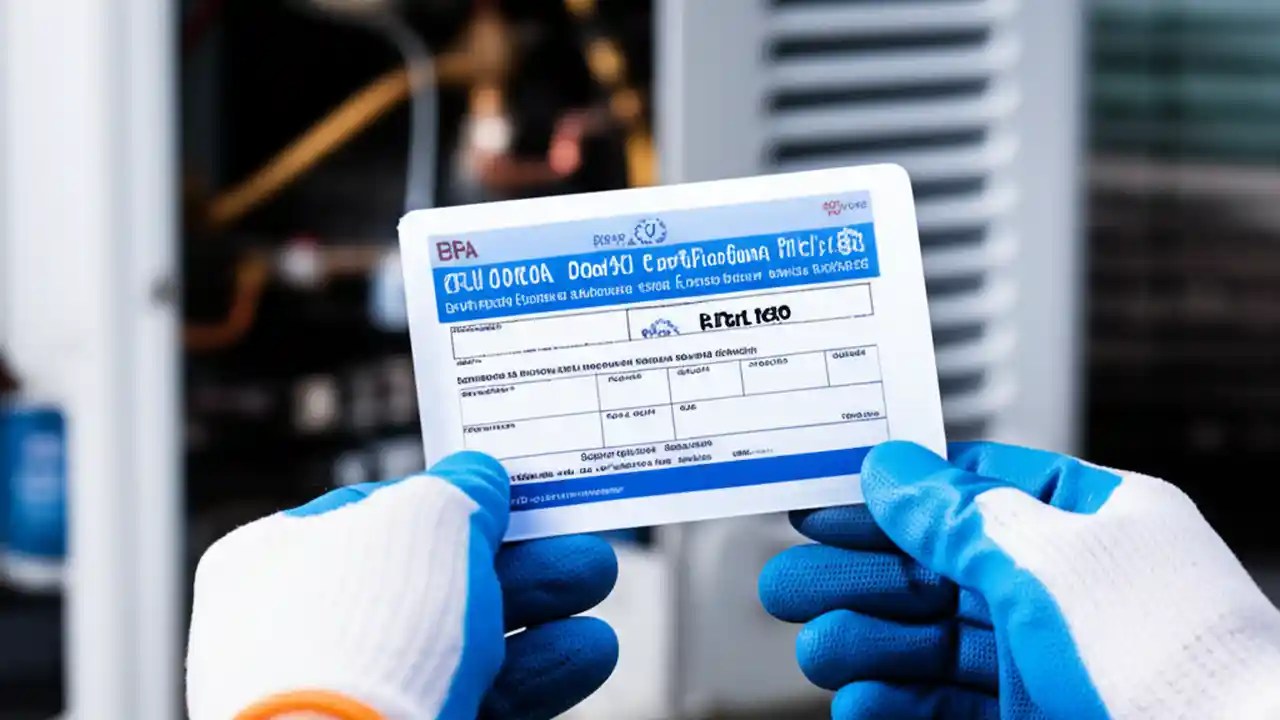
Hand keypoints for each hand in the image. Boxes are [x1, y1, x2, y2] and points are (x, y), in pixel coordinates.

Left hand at [187, 451, 618, 719]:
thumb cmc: (360, 630)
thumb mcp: (424, 519)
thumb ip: (461, 491)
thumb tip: (481, 478)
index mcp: (283, 559)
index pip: (381, 515)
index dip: (455, 499)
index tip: (517, 492)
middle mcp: (311, 629)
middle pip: (437, 578)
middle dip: (519, 554)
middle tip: (576, 539)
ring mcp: (355, 693)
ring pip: (465, 642)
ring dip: (540, 608)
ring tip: (596, 583)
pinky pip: (481, 697)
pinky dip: (535, 674)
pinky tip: (588, 650)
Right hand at [761, 441, 1279, 718]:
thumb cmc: (1168, 653)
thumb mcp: (1047, 557)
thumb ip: (957, 515)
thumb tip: (891, 469)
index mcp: (1091, 521)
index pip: (971, 489)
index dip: (893, 496)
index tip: (825, 501)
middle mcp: (1069, 588)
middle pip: (939, 570)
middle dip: (860, 577)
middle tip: (790, 584)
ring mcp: (1053, 660)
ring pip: (935, 642)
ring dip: (868, 644)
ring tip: (817, 650)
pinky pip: (948, 706)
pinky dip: (897, 705)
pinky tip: (859, 703)